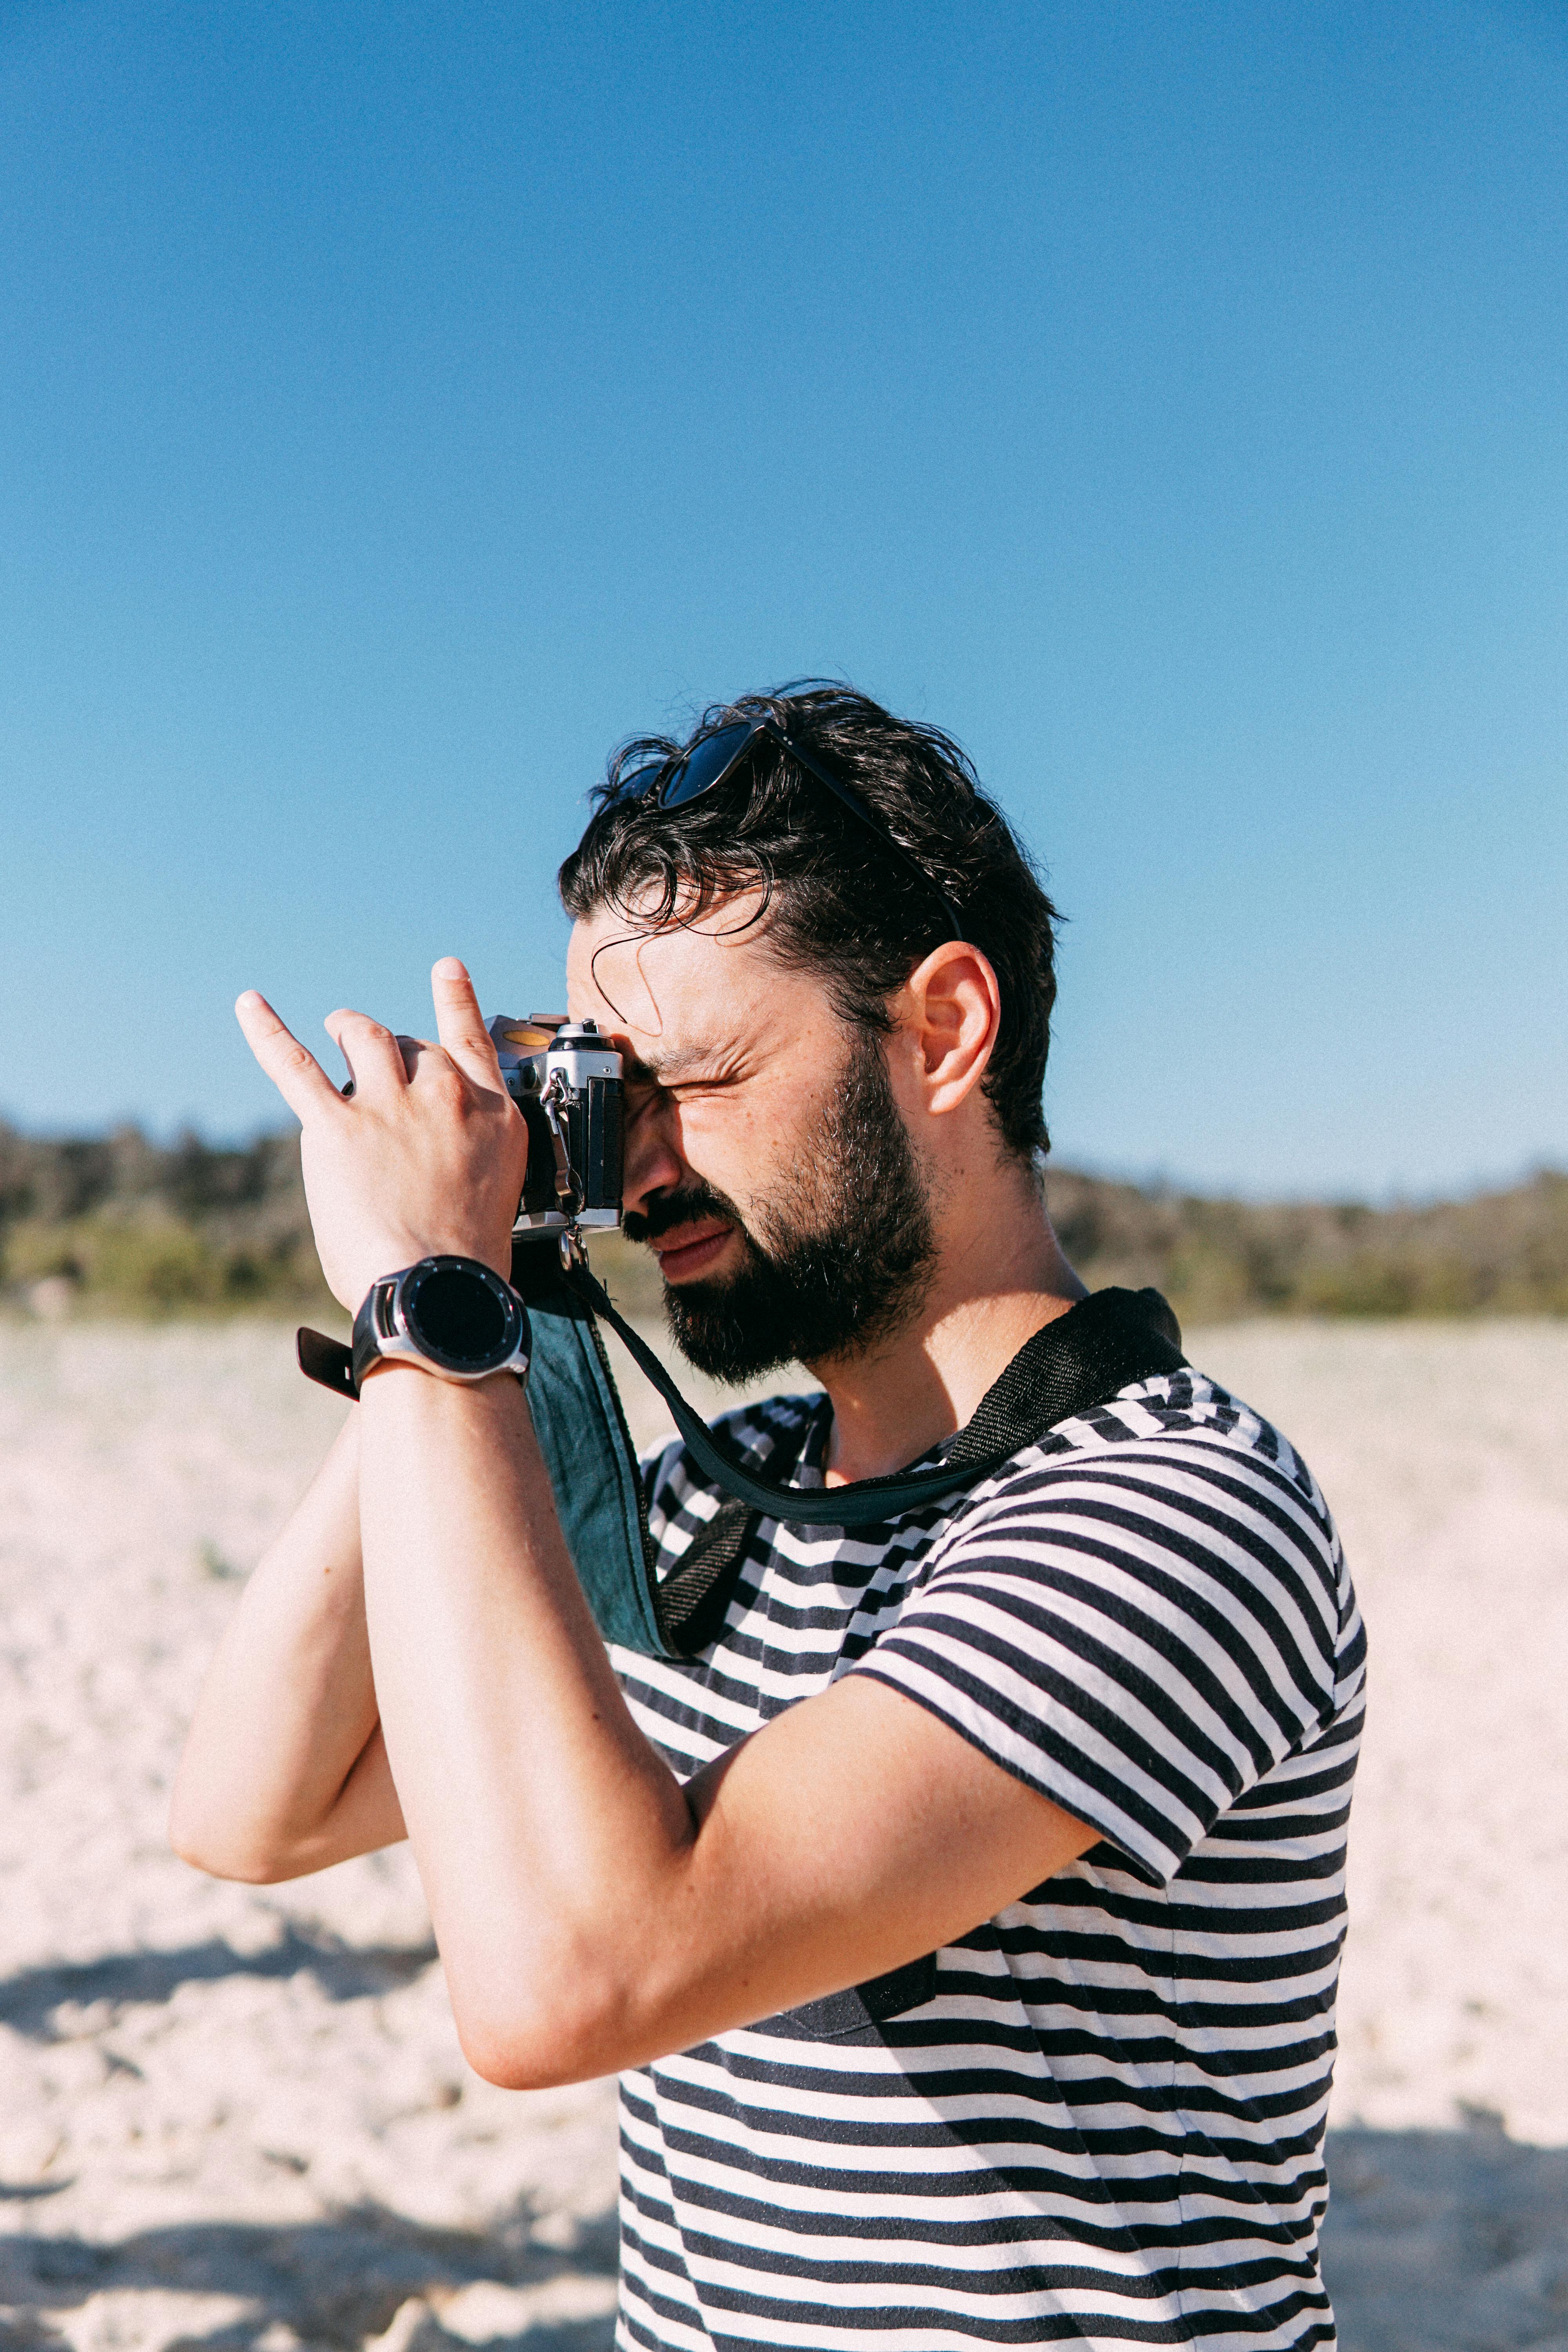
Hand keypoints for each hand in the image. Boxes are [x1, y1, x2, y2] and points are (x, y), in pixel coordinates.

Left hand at [236, 959, 528, 1311]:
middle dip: (394, 1049)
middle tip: (375, 1058)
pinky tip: (248, 1007)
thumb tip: (425, 1159)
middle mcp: (445, 1098)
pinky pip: (294, 1064)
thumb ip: (465, 1155)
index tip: (447, 971)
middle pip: (413, 1045)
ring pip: (365, 1037)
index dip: (457, 999)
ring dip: (349, 1027)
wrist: (435, 1289)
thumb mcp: (491, 1191)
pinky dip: (268, 1031)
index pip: (471, 1040)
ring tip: (335, 1026)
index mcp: (491, 1116)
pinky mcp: (337, 1125)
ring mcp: (390, 1106)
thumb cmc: (463, 1262)